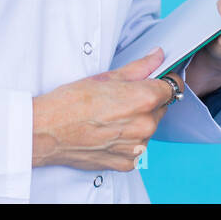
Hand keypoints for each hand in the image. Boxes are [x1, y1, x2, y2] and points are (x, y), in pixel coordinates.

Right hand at [30, 48, 175, 171]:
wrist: (48, 131)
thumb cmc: (71, 103)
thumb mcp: (106, 77)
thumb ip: (139, 67)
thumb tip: (156, 56)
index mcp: (144, 99)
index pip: (171, 87)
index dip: (162, 81)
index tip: (155, 81)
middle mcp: (145, 125)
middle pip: (159, 109)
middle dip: (147, 102)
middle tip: (120, 99)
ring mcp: (137, 147)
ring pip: (148, 129)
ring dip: (136, 122)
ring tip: (110, 117)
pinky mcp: (127, 162)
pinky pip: (136, 148)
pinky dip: (126, 141)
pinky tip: (107, 132)